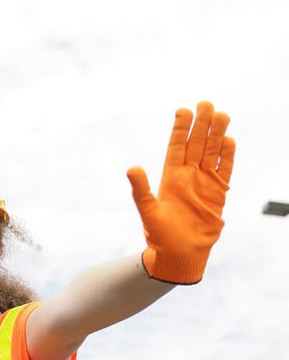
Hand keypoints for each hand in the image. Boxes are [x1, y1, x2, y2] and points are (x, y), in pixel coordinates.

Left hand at [127, 101, 234, 283]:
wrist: (179, 255)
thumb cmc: (160, 237)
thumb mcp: (148, 212)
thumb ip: (141, 191)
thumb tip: (131, 168)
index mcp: (170, 178)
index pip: (176, 147)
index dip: (180, 130)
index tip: (183, 111)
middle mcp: (188, 177)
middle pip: (196, 144)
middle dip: (201, 125)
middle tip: (205, 104)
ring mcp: (204, 183)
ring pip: (211, 152)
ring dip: (216, 134)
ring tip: (220, 114)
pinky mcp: (218, 193)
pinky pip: (224, 170)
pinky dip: (226, 156)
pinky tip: (228, 140)